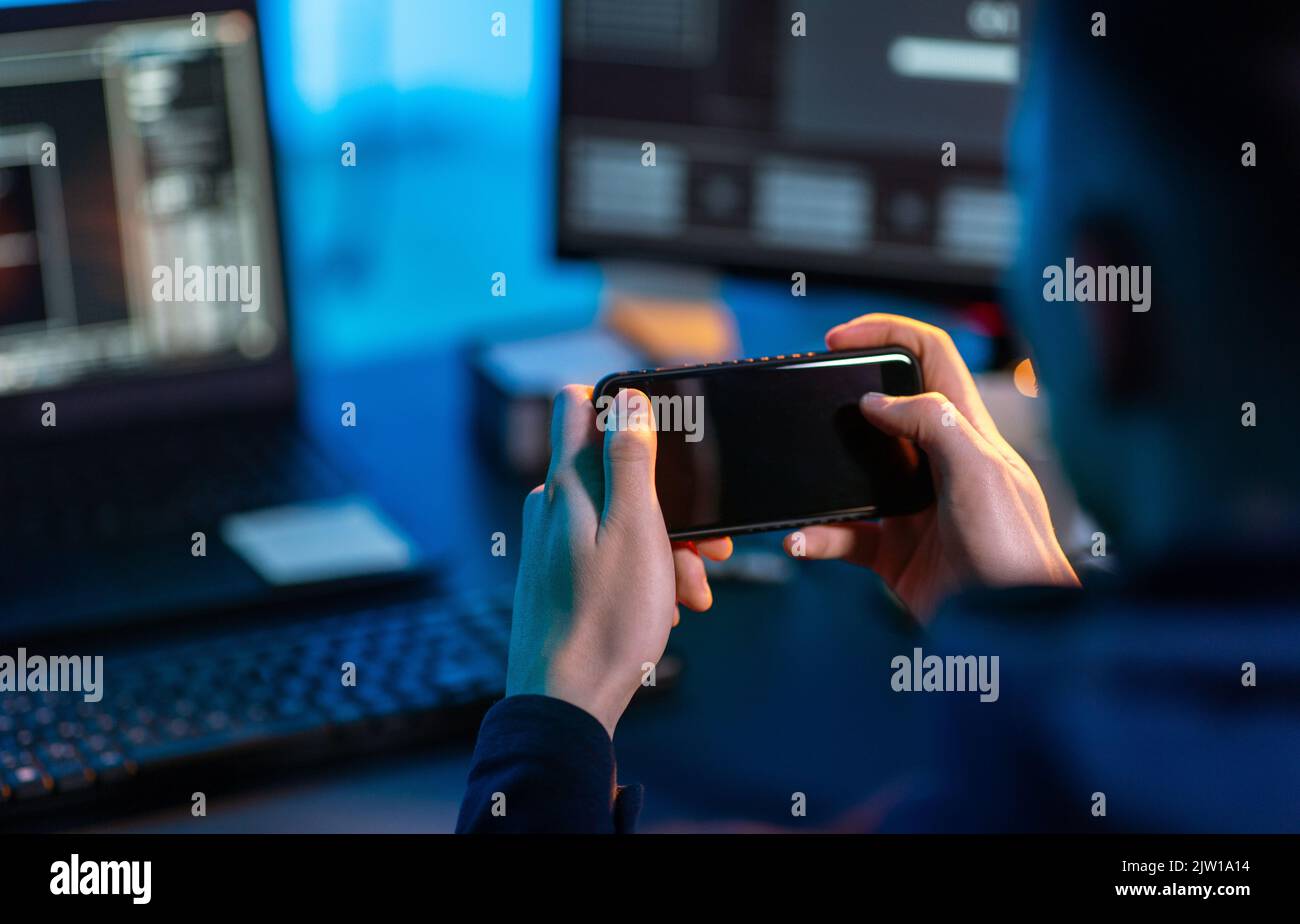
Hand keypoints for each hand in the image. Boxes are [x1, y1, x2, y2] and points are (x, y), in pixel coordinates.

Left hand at [506, 385, 731, 735]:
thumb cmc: (605, 620)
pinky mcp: (558, 578)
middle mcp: (551, 507)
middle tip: (708, 545)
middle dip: (669, 501)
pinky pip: (609, 556)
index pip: (577, 405)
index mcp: (567, 484)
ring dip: (665, 548)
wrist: (566, 704)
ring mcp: (552, 544)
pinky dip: (643, 574)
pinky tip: (665, 609)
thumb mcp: (636, 529)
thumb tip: (626, 398)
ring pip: (620, 520)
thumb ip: (631, 458)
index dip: (621, 406)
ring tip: (690, 592)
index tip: (664, 436)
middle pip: (616, 472)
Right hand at [783, 313, 1078, 620]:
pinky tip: (803, 541)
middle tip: (807, 399)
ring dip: (820, 480)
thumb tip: (878, 404)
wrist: (1014, 636)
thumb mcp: (981, 473)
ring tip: (797, 482)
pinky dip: (816, 537)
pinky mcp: (895, 553)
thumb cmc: (1016, 555)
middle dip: (843, 401)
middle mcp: (940, 464)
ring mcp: (915, 509)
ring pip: (854, 476)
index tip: (839, 338)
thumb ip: (935, 423)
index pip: (931, 358)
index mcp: (969, 432)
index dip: (887, 334)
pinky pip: (842, 536)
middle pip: (886, 410)